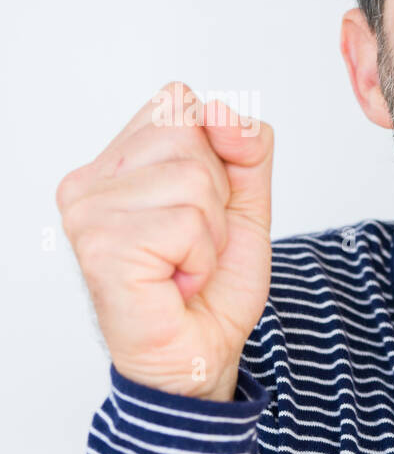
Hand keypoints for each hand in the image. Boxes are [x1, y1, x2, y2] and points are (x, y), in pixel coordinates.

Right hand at [56, 82, 274, 400]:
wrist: (202, 351)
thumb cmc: (213, 283)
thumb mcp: (247, 200)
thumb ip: (246, 146)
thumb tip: (222, 111)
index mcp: (117, 161)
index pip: (178, 101)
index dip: (217, 152)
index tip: (204, 208)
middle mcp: (90, 181)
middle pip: (187, 132)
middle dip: (217, 194)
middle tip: (195, 244)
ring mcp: (87, 212)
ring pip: (192, 178)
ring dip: (211, 232)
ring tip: (185, 264)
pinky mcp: (101, 244)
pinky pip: (186, 222)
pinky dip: (201, 257)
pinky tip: (176, 280)